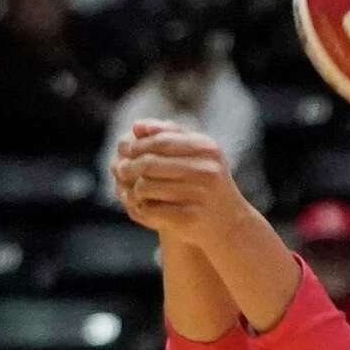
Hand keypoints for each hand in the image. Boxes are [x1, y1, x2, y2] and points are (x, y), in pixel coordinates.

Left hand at [111, 119, 247, 245]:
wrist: (230, 224)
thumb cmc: (208, 184)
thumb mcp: (197, 155)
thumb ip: (170, 137)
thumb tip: (136, 126)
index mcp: (207, 149)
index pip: (162, 141)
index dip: (139, 145)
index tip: (126, 150)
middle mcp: (205, 170)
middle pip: (152, 164)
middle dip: (131, 166)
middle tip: (119, 169)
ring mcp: (198, 195)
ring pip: (149, 187)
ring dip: (134, 188)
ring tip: (130, 189)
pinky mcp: (189, 218)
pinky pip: (153, 210)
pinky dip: (141, 208)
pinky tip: (139, 206)